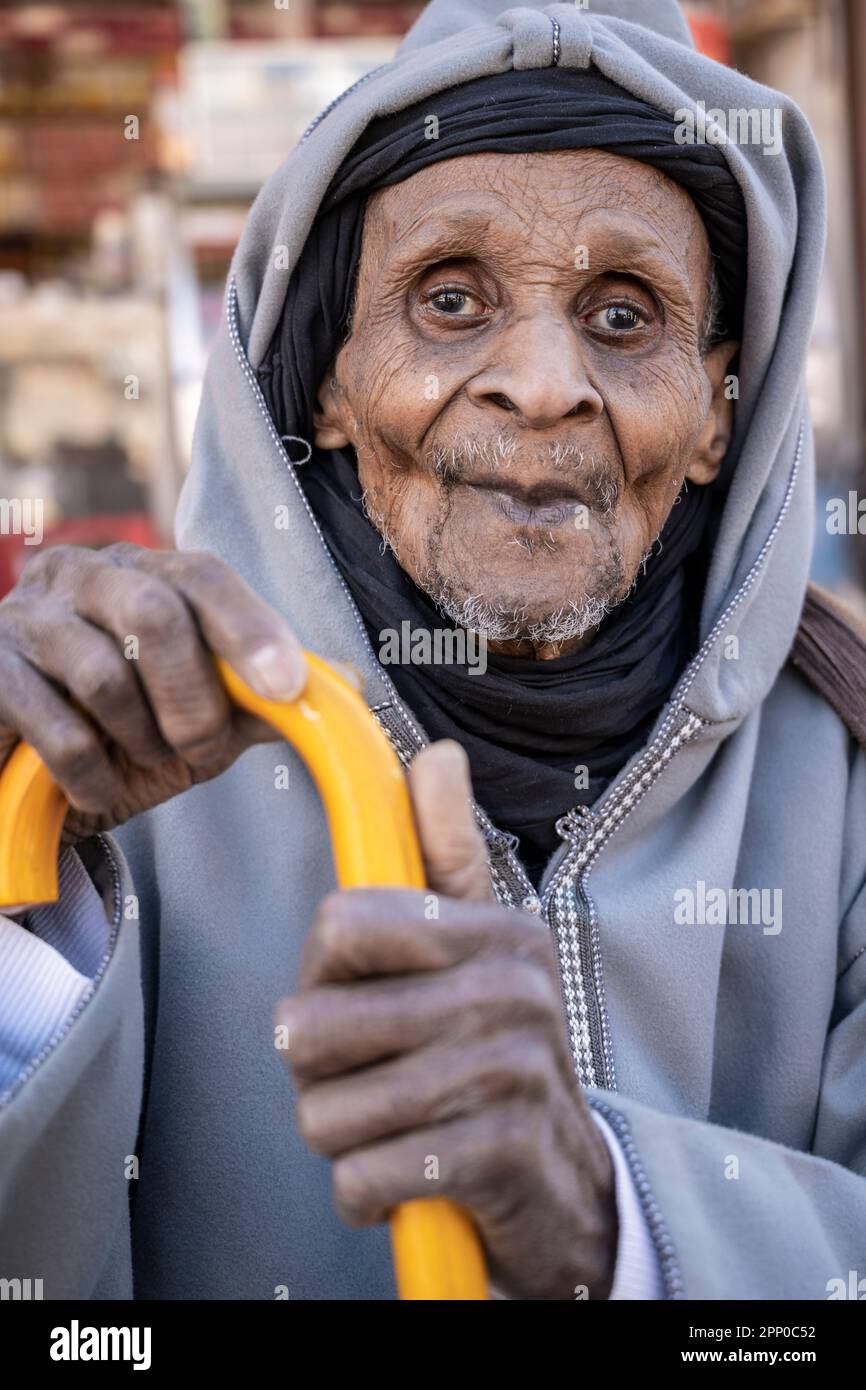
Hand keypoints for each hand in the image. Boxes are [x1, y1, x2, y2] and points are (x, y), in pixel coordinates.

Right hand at [0, 543, 304, 840]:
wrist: (26, 788)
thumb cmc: (120, 739)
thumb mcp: (197, 720)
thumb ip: (257, 699)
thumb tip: (342, 686)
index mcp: (140, 573)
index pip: (202, 575)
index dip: (250, 628)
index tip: (286, 687)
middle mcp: (77, 576)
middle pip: (156, 610)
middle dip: (193, 697)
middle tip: (199, 748)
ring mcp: (21, 619)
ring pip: (104, 673)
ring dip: (139, 739)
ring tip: (139, 761)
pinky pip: (56, 727)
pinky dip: (91, 773)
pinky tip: (95, 788)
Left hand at [277, 740, 616, 1299]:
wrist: (567, 1184)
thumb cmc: (496, 1057)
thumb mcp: (479, 953)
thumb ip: (445, 857)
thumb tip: (437, 755)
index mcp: (497, 932)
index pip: (337, 926)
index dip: (323, 976)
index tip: (358, 999)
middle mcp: (511, 990)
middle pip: (310, 1027)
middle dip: (319, 1074)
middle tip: (375, 1079)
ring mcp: (509, 1071)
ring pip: (324, 1114)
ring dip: (343, 1139)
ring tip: (397, 1127)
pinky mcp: (499, 1155)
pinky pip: (360, 1179)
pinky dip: (368, 1193)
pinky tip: (413, 1176)